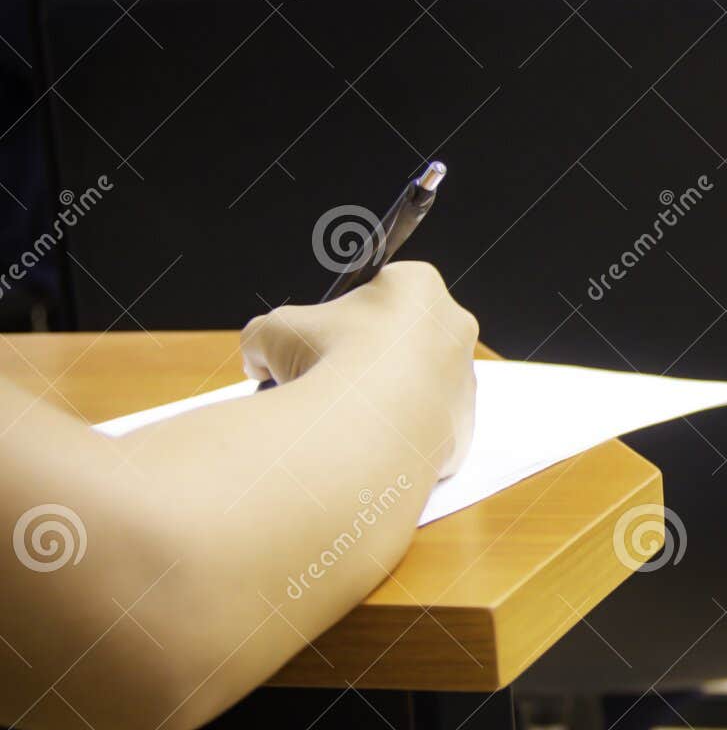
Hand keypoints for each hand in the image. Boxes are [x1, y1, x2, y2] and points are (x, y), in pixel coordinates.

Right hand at [241, 262, 478, 474]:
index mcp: (418, 286)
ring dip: (387, 397)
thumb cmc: (325, 364)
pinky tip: (366, 443)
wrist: (363, 433)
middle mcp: (454, 328)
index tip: (326, 337)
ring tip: (343, 417)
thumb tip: (259, 360)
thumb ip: (266, 338)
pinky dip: (398, 435)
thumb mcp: (272, 332)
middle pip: (407, 339)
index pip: (385, 290)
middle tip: (329, 380)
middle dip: (368, 358)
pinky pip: (427, 428)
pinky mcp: (464, 429)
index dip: (349, 313)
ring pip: (419, 386)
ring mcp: (465, 380)